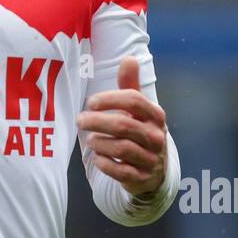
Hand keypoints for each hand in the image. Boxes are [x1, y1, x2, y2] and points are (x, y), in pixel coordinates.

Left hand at [76, 56, 167, 196]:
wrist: (154, 170)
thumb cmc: (140, 130)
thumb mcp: (138, 110)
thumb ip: (131, 86)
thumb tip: (128, 59)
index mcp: (156, 115)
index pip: (134, 100)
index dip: (110, 99)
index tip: (91, 102)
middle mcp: (157, 136)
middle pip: (124, 125)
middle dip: (97, 121)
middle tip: (80, 120)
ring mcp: (151, 158)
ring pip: (121, 148)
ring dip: (99, 142)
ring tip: (89, 139)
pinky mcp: (142, 178)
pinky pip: (120, 171)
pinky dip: (105, 163)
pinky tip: (97, 157)